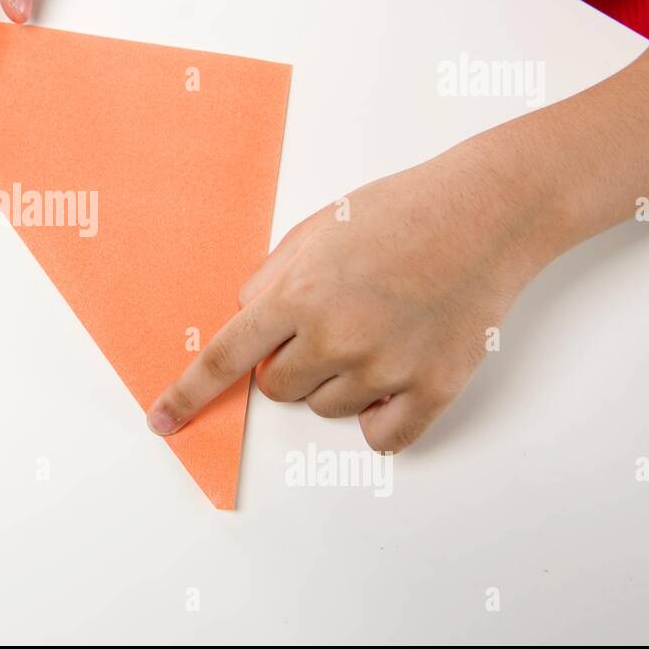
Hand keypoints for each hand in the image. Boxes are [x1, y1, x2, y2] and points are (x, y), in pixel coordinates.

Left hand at [146, 139, 556, 451]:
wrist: (486, 212)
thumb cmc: (401, 212)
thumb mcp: (316, 228)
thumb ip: (272, 278)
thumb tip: (246, 320)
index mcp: (298, 294)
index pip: (224, 359)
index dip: (187, 395)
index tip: (161, 421)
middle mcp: (336, 336)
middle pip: (277, 389)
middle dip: (289, 363)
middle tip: (332, 322)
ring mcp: (385, 367)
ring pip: (327, 409)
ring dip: (338, 382)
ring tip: (377, 330)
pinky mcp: (433, 388)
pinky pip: (382, 436)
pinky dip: (381, 417)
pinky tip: (395, 375)